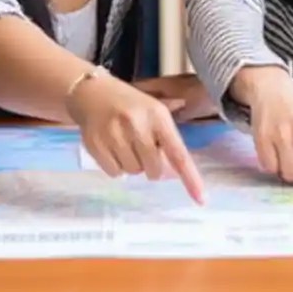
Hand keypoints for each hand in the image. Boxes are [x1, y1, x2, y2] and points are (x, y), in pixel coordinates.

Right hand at [67, 73, 206, 204]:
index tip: (201, 199)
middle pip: (154, 169)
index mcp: (157, 116)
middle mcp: (137, 125)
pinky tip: (113, 148)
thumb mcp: (155, 108)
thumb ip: (169, 137)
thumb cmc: (130, 104)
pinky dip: (116, 167)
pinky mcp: (95, 144)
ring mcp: (114, 135)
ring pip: (133, 172)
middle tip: (144, 150)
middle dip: (152, 166)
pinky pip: (114, 173)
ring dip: (133, 165)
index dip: (191, 178)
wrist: (91, 92)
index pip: (178, 153)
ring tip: (126, 144)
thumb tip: (178, 170)